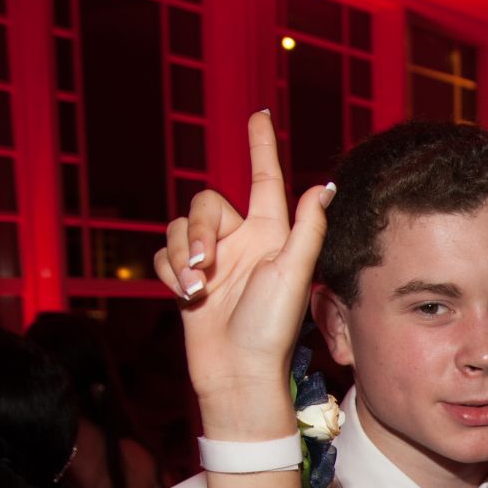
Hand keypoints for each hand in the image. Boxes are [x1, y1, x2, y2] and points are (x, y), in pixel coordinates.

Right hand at [153, 111, 331, 434]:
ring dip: (182, 254)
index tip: (259, 115)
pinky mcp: (186, 279)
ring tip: (196, 287)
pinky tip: (185, 295)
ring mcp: (213, 261)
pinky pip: (164, 255)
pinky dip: (169, 271)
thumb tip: (323, 188)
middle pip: (205, 204)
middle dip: (197, 230)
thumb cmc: (272, 328)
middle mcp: (242, 242)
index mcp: (271, 235)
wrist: (238, 372)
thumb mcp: (293, 273)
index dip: (261, 147)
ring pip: (180, 227)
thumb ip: (305, 229)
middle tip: (204, 266)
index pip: (265, 180)